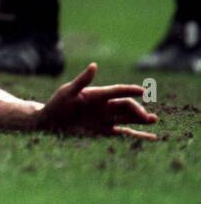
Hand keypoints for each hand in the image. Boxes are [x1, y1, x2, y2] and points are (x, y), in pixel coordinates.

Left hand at [35, 63, 157, 139]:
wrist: (49, 122)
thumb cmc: (57, 104)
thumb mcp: (68, 92)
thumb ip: (82, 81)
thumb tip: (94, 65)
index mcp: (98, 94)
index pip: (118, 91)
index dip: (131, 90)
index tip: (144, 91)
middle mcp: (105, 106)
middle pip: (127, 106)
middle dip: (138, 110)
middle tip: (147, 116)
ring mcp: (106, 119)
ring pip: (129, 118)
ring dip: (142, 119)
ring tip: (154, 120)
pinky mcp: (105, 131)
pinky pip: (125, 133)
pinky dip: (139, 135)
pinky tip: (153, 137)